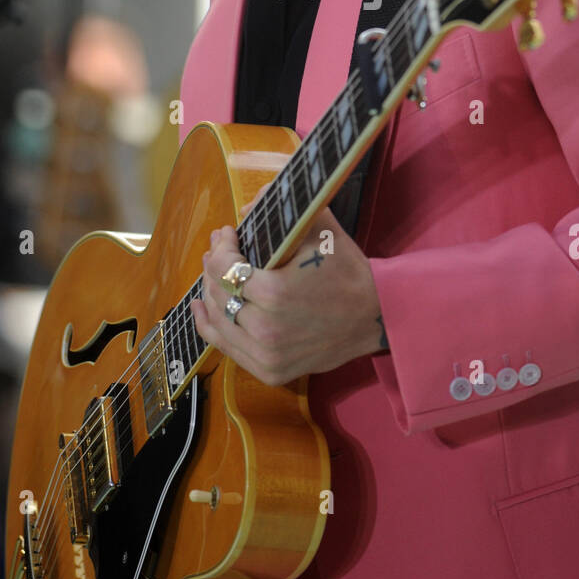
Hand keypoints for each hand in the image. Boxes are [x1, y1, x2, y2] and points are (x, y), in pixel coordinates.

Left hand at [190, 198, 386, 385]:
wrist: (375, 316)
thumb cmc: (347, 270)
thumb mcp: (319, 229)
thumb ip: (280, 210)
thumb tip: (246, 207)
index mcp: (274, 293)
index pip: (224, 268)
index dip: (220, 246)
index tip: (227, 233)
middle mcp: (265, 329)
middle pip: (217, 292)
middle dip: (213, 266)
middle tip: (219, 249)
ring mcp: (266, 356)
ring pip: (217, 321)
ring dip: (210, 293)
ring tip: (212, 273)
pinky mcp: (270, 371)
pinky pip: (227, 349)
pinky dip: (211, 326)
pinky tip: (202, 307)